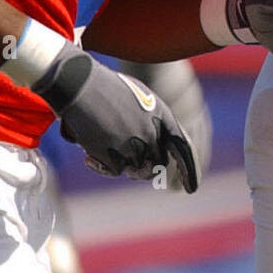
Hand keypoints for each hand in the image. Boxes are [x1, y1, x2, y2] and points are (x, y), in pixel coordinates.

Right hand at [32, 44, 197, 191]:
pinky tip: (89, 155)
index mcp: (162, 114)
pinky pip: (114, 171)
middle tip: (129, 164)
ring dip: (120, 162)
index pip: (183, 148)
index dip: (190, 170)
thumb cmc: (106, 87)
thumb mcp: (139, 97)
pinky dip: (102, 166)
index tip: (191, 189)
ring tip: (104, 146)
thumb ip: (151, 122)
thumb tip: (153, 146)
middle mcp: (152, 132)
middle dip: (144, 168)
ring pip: (134, 168)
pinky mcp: (114, 155)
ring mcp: (133, 145)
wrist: (80, 84)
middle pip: (157, 164)